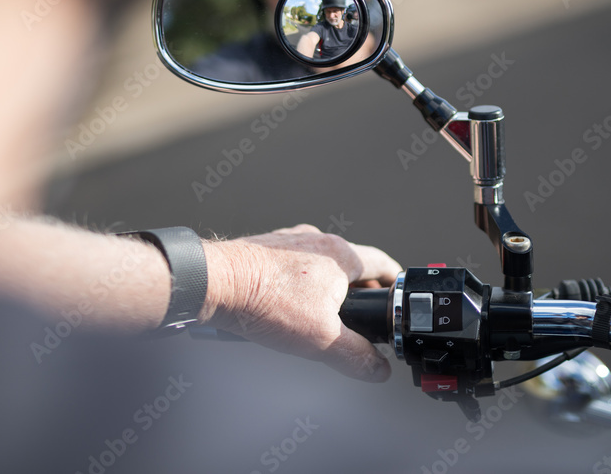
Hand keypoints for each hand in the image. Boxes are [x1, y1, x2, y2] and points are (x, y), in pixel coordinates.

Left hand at [198, 224, 401, 381]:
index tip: (396, 295)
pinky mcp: (263, 249)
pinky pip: (290, 267)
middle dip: (357, 292)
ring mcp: (288, 242)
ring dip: (324, 288)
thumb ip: (356, 356)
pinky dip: (295, 285)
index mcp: (340, 255)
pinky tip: (284, 307)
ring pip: (319, 265)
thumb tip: (377, 369)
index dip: (393, 283)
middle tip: (359, 318)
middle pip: (350, 266)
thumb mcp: (322, 339)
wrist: (213, 283)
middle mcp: (316, 241)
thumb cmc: (265, 300)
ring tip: (319, 317)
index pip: (382, 264)